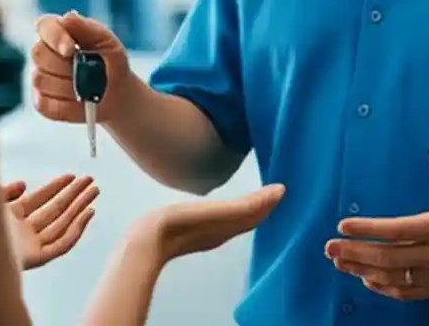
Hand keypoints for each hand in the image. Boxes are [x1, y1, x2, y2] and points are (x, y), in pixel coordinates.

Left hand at [2, 175, 98, 269]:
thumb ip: (4, 189)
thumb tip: (24, 183)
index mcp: (8, 219)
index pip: (38, 200)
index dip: (55, 187)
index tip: (71, 175)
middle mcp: (21, 232)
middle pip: (53, 211)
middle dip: (73, 195)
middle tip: (91, 181)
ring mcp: (30, 245)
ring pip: (62, 224)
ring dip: (80, 207)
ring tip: (94, 191)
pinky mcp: (36, 259)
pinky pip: (62, 244)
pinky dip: (77, 229)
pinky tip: (87, 212)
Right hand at [31, 11, 137, 123]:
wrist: (117, 93)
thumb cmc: (111, 62)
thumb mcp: (108, 43)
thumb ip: (89, 28)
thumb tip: (67, 18)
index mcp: (58, 31)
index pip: (44, 26)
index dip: (55, 37)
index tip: (71, 50)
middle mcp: (44, 52)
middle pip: (38, 54)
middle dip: (65, 65)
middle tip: (88, 72)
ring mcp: (39, 77)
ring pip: (41, 80)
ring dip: (69, 86)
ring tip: (89, 88)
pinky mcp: (41, 101)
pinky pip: (46, 104)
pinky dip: (66, 105)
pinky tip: (80, 102)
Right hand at [130, 184, 285, 262]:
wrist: (147, 240)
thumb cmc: (184, 224)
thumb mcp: (221, 212)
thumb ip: (250, 204)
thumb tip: (281, 192)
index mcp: (230, 227)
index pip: (258, 214)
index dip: (270, 202)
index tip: (282, 186)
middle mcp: (221, 232)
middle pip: (248, 218)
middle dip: (262, 205)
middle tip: (273, 188)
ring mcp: (205, 233)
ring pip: (233, 219)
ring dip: (246, 207)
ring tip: (253, 195)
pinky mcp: (190, 230)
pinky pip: (217, 219)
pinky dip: (227, 210)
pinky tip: (219, 208)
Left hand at [325, 146, 428, 300]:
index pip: (396, 230)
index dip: (368, 229)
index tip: (344, 225)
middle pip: (388, 257)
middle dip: (356, 252)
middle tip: (330, 247)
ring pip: (394, 277)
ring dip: (364, 270)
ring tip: (340, 262)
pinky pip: (407, 292)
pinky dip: (384, 288)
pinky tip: (366, 279)